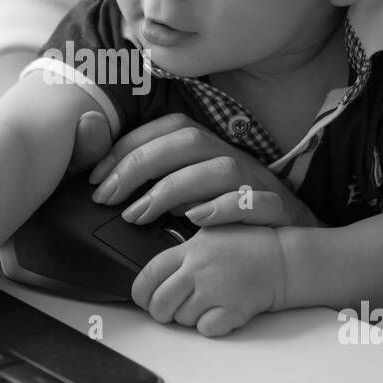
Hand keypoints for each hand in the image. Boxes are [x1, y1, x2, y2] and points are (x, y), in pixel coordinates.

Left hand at [87, 113, 321, 228]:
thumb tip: (98, 155)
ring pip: (221, 168)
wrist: (288, 253)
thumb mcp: (185, 198)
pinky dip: (226, 208)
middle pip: (189, 141)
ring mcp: (258, 184)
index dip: (127, 146)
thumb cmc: (229, 223)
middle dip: (140, 165)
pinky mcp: (279, 212)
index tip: (94, 177)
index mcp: (210, 151)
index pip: (167, 129)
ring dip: (174, 188)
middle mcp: (234, 159)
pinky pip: (257, 203)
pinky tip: (195, 220)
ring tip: (138, 214)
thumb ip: (142, 177)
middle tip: (106, 198)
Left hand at [131, 225, 287, 335]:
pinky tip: (220, 310)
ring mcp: (214, 291)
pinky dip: (210, 326)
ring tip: (207, 301)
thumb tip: (153, 272)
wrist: (283, 259)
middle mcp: (198, 270)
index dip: (140, 294)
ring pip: (181, 319)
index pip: (148, 276)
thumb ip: (180, 250)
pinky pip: (205, 330)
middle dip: (161, 312)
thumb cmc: (247, 246)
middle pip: (159, 304)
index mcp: (189, 250)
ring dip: (189, 317)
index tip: (144, 299)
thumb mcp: (209, 234)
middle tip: (172, 309)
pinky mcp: (232, 310)